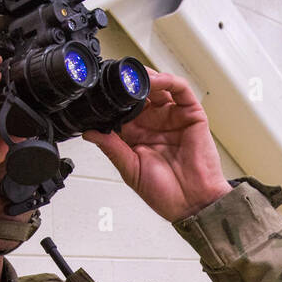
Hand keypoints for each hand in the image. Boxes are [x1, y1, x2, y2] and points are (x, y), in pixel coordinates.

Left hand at [81, 68, 231, 221]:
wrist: (192, 204)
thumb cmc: (166, 193)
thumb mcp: (130, 170)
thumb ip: (111, 148)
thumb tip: (89, 132)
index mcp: (137, 135)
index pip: (122, 108)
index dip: (112, 99)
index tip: (98, 92)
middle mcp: (155, 123)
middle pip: (139, 93)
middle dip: (128, 83)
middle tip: (115, 78)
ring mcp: (173, 117)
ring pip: (159, 87)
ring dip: (146, 78)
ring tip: (135, 77)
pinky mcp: (191, 115)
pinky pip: (181, 90)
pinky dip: (169, 81)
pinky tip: (157, 81)